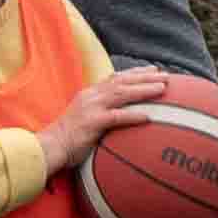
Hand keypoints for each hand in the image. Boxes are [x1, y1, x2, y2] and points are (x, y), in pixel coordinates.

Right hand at [35, 68, 170, 176]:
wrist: (50, 147)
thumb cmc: (68, 137)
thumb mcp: (84, 117)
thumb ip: (100, 111)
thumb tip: (120, 114)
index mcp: (90, 93)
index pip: (116, 78)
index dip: (135, 73)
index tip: (153, 70)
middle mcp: (91, 96)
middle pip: (122, 81)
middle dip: (145, 77)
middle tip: (167, 76)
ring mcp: (91, 108)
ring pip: (122, 94)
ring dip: (144, 90)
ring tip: (163, 89)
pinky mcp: (91, 122)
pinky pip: (116, 117)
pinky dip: (133, 115)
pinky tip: (148, 116)